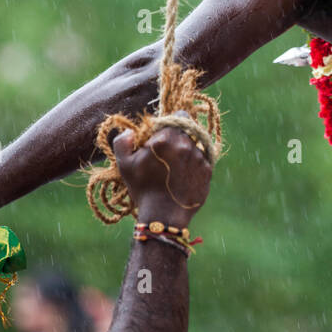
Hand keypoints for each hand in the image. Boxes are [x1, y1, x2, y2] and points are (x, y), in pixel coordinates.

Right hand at [114, 113, 213, 227]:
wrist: (164, 215)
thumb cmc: (143, 189)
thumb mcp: (125, 165)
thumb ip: (122, 142)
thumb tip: (131, 131)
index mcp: (166, 138)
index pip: (178, 116)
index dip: (173, 124)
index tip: (165, 135)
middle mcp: (186, 144)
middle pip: (189, 130)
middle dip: (180, 137)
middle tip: (169, 152)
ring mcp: (199, 157)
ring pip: (197, 145)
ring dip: (188, 150)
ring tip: (176, 167)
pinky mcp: (208, 171)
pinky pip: (204, 160)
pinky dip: (196, 164)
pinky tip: (184, 176)